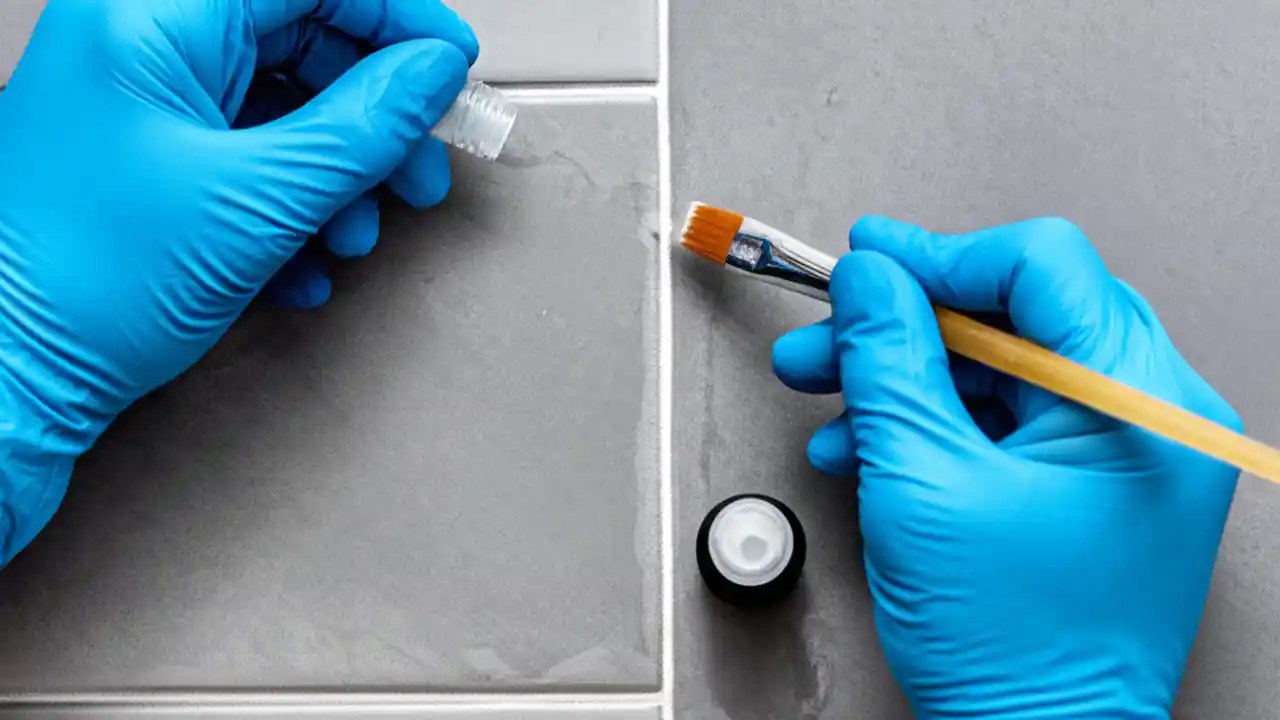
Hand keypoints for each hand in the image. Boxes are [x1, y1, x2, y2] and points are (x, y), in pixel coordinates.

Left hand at [0, 0, 477, 563]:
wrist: (10, 376)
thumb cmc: (88, 283)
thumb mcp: (258, 198)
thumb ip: (362, 126)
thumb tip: (430, 76)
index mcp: (151, 20)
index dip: (393, 19)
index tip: (448, 68)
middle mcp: (144, 45)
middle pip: (301, 42)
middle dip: (374, 117)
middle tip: (417, 170)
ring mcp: (147, 104)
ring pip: (284, 107)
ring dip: (340, 174)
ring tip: (352, 234)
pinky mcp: (155, 159)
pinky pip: (252, 155)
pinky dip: (296, 206)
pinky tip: (304, 260)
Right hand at [772, 217, 1239, 717]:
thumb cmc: (1015, 653)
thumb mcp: (922, 484)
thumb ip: (890, 363)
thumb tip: (871, 282)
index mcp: (1142, 407)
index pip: (1040, 269)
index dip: (938, 257)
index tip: (870, 260)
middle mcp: (1152, 420)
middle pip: (1016, 316)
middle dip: (905, 326)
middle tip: (831, 333)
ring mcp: (1125, 454)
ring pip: (1002, 369)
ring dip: (905, 380)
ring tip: (831, 399)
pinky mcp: (1091, 484)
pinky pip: (1006, 420)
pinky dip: (932, 424)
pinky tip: (869, 446)